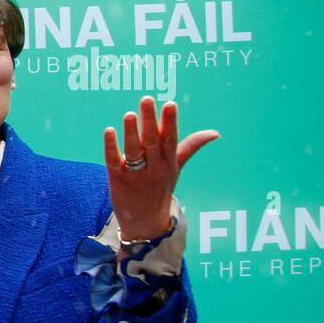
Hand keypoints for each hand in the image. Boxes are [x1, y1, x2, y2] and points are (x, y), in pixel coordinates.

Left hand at [103, 97, 218, 242]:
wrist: (146, 223)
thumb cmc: (160, 190)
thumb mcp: (176, 168)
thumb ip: (190, 147)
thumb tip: (214, 133)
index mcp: (168, 162)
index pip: (170, 139)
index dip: (170, 122)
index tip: (170, 104)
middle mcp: (154, 168)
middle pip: (152, 142)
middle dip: (150, 120)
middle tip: (147, 99)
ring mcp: (136, 175)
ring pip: (133, 151)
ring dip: (131, 132)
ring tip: (129, 114)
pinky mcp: (118, 180)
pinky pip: (114, 161)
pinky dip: (111, 147)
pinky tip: (109, 131)